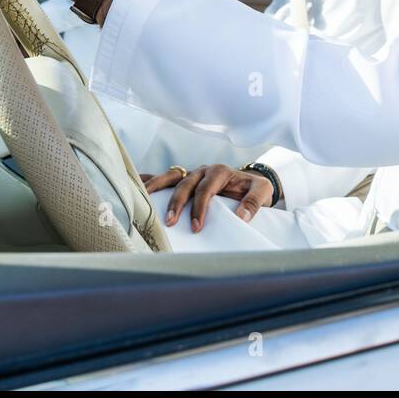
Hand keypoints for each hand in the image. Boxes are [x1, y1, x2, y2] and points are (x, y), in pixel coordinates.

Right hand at [141, 164, 274, 231]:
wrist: (250, 181)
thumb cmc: (254, 188)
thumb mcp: (263, 191)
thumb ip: (254, 202)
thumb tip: (241, 216)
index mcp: (220, 172)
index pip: (206, 189)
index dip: (199, 208)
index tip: (196, 227)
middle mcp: (203, 170)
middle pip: (185, 184)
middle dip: (176, 203)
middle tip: (170, 223)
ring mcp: (191, 173)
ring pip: (170, 177)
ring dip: (156, 189)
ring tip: (142, 201)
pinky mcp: (185, 179)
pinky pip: (164, 178)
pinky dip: (149, 180)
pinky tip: (134, 185)